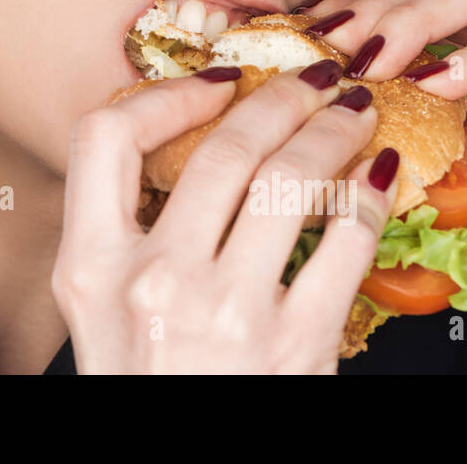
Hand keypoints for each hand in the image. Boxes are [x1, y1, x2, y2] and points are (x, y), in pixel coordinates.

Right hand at [53, 63, 398, 372]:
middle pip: (220, 149)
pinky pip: (342, 246)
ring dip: (333, 132)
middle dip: (279, 97)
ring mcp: (226, 316)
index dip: (164, 94)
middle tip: (311, 78)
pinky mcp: (295, 350)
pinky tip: (377, 177)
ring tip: (354, 114)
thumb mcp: (100, 316)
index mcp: (89, 270)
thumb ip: (123, 236)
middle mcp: (151, 284)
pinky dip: (367, 198)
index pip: (104, 137)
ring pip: (288, 182)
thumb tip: (185, 145)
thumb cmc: (148, 389)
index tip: (212, 83)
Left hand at [299, 0, 466, 371]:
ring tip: (374, 57)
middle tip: (328, 39)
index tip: (306, 40)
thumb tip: (322, 175)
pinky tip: (441, 80)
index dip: (356, 21)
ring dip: (416, 16)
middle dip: (374, 10)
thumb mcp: (451, 204)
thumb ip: (399, 174)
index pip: (411, 19)